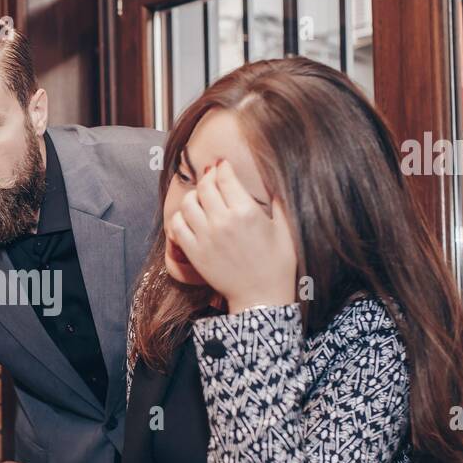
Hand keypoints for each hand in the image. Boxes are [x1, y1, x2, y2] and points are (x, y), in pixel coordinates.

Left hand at [166, 160, 297, 311]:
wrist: (261, 298)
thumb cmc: (278, 264)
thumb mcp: (285, 228)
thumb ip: (278, 200)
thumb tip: (273, 178)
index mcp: (246, 212)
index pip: (225, 177)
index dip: (222, 167)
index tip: (222, 165)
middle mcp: (223, 221)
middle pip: (205, 186)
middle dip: (208, 177)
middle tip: (211, 177)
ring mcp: (206, 237)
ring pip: (188, 203)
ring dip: (194, 196)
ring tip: (201, 198)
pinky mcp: (194, 253)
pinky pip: (177, 226)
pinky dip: (180, 218)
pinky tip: (189, 218)